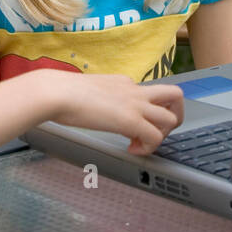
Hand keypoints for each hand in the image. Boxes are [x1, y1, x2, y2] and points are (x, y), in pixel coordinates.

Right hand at [43, 71, 184, 153]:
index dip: (147, 112)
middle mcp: (134, 90)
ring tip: (142, 144)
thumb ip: (96, 97)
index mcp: (124, 82)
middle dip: (174, 116)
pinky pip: (156, 137)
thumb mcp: (86, 90)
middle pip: (175, 96)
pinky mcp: (131, 120)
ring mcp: (135, 104)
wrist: (56, 92)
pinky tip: (131, 149)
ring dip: (162, 135)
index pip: (150, 94)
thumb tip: (88, 106)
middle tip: (156, 132)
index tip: (132, 126)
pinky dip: (148, 148)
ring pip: (172, 117)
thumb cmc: (61, 92)